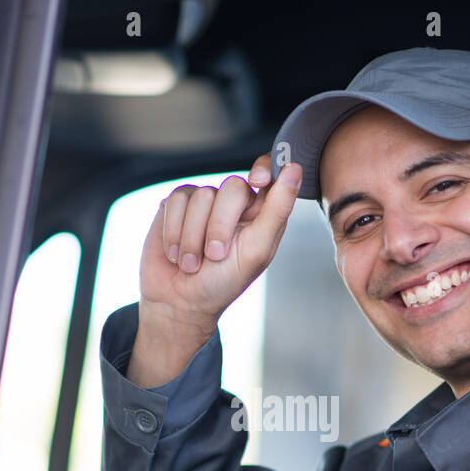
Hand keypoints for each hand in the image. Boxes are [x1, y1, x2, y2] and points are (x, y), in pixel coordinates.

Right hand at [138, 154, 301, 334]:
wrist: (179, 302)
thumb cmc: (223, 283)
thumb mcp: (257, 251)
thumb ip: (277, 210)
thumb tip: (294, 169)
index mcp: (260, 213)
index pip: (269, 172)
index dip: (265, 168)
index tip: (258, 181)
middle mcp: (233, 203)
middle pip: (232, 187)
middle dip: (220, 226)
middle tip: (215, 255)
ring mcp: (203, 202)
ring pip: (200, 196)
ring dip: (193, 237)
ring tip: (193, 262)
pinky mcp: (176, 206)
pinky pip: (175, 201)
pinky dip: (174, 233)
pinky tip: (176, 253)